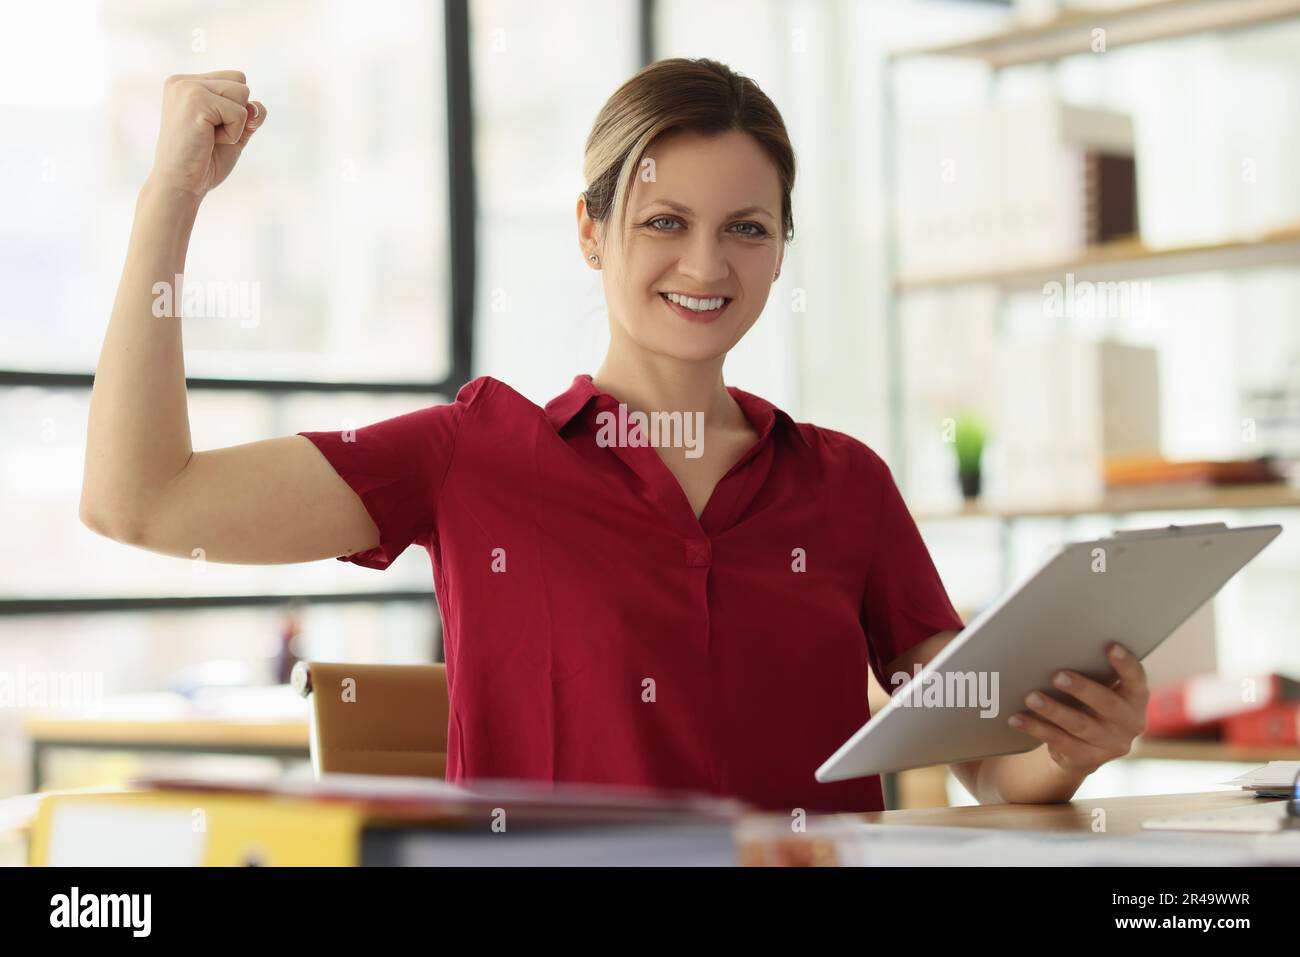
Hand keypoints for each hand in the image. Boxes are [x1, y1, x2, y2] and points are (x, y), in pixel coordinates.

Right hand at [147, 70, 266, 198]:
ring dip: (235, 124)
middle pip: (241, 83)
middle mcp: (183, 81)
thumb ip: (248, 114)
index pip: (236, 79)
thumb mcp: (232, 132)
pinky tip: (209, 141)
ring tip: (209, 137)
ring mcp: (187, 88)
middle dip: (237, 114)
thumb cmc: (203, 163)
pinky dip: (233, 133)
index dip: (237, 109)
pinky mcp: (196, 101)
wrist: (180, 185)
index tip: (211, 129)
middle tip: (210, 135)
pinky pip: (240, 113)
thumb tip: (256, 107)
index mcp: (187, 84)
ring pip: (243, 94)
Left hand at [1007, 642, 1148, 776]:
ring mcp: (1110, 744)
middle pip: (1108, 704)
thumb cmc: (1090, 704)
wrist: (1086, 749)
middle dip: (1082, 689)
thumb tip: (1055, 646)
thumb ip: (1093, 672)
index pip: (1136, 679)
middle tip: (1057, 675)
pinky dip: (1036, 728)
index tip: (1111, 647)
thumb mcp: (1099, 689)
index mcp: (1135, 698)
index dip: (1126, 664)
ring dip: (1054, 710)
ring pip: (1080, 725)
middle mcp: (1129, 723)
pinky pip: (1059, 742)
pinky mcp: (1088, 759)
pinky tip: (1017, 719)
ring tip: (1031, 697)